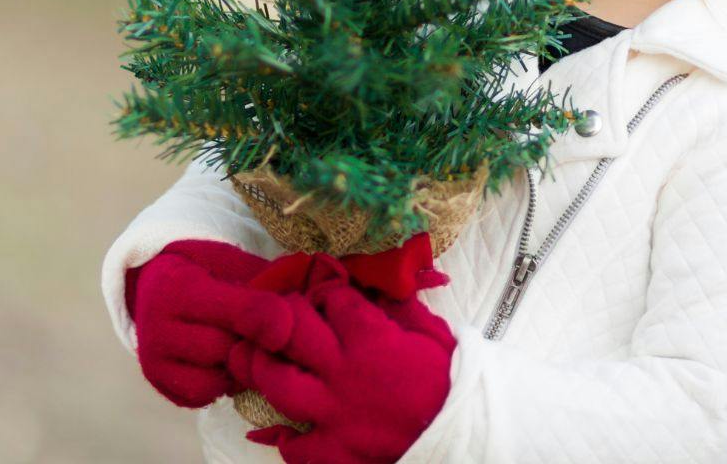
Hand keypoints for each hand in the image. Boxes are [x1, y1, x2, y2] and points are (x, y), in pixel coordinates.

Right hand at [127, 240, 291, 408]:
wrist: (155, 283)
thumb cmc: (203, 269)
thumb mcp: (231, 262)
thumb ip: (262, 284)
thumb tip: (297, 316)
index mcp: (180, 284)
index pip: (237, 312)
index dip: (269, 319)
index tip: (291, 325)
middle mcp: (157, 323)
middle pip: (227, 350)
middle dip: (249, 344)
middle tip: (262, 335)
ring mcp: (152, 355)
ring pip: (213, 380)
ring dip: (234, 370)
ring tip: (238, 348)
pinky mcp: (155, 379)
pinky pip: (199, 397)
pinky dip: (217, 385)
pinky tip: (220, 364)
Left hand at [230, 276, 455, 463]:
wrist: (466, 436)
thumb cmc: (452, 383)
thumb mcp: (432, 334)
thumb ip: (400, 306)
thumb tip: (379, 281)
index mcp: (371, 338)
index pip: (331, 298)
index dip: (325, 292)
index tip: (327, 296)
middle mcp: (344, 372)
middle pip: (290, 332)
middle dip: (280, 315)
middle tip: (282, 316)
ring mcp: (335, 414)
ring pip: (277, 384)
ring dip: (262, 369)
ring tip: (259, 360)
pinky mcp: (336, 452)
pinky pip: (296, 448)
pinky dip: (287, 440)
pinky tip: (288, 427)